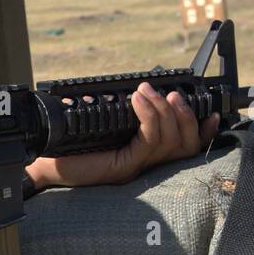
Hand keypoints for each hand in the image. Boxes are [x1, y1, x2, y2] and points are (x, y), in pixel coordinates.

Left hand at [26, 82, 220, 188]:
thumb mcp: (100, 122)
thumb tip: (134, 86)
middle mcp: (145, 164)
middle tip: (172, 94)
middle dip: (186, 116)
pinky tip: (139, 101)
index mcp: (144, 154)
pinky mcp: (124, 167)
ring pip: (170, 143)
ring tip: (149, 91)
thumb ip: (120, 109)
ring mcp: (136, 167)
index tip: (211, 112)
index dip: (202, 131)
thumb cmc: (67, 144)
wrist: (42, 162)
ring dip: (165, 112)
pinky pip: (148, 141)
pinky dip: (148, 117)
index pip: (185, 146)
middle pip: (185, 146)